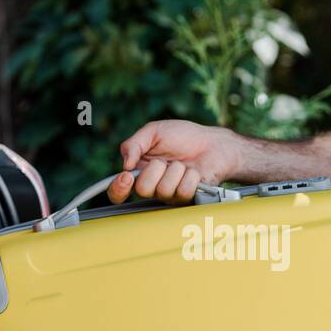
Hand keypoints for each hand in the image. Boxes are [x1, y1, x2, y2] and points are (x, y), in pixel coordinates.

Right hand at [107, 120, 242, 203]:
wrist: (212, 143)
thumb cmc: (184, 137)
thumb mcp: (154, 131)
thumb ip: (134, 144)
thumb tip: (125, 164)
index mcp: (139, 172)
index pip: (118, 191)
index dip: (118, 189)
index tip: (127, 176)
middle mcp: (152, 187)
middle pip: (141, 190)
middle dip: (154, 169)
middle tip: (165, 160)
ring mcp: (170, 195)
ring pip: (163, 190)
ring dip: (176, 170)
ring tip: (183, 164)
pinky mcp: (188, 199)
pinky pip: (183, 191)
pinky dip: (191, 176)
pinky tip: (194, 172)